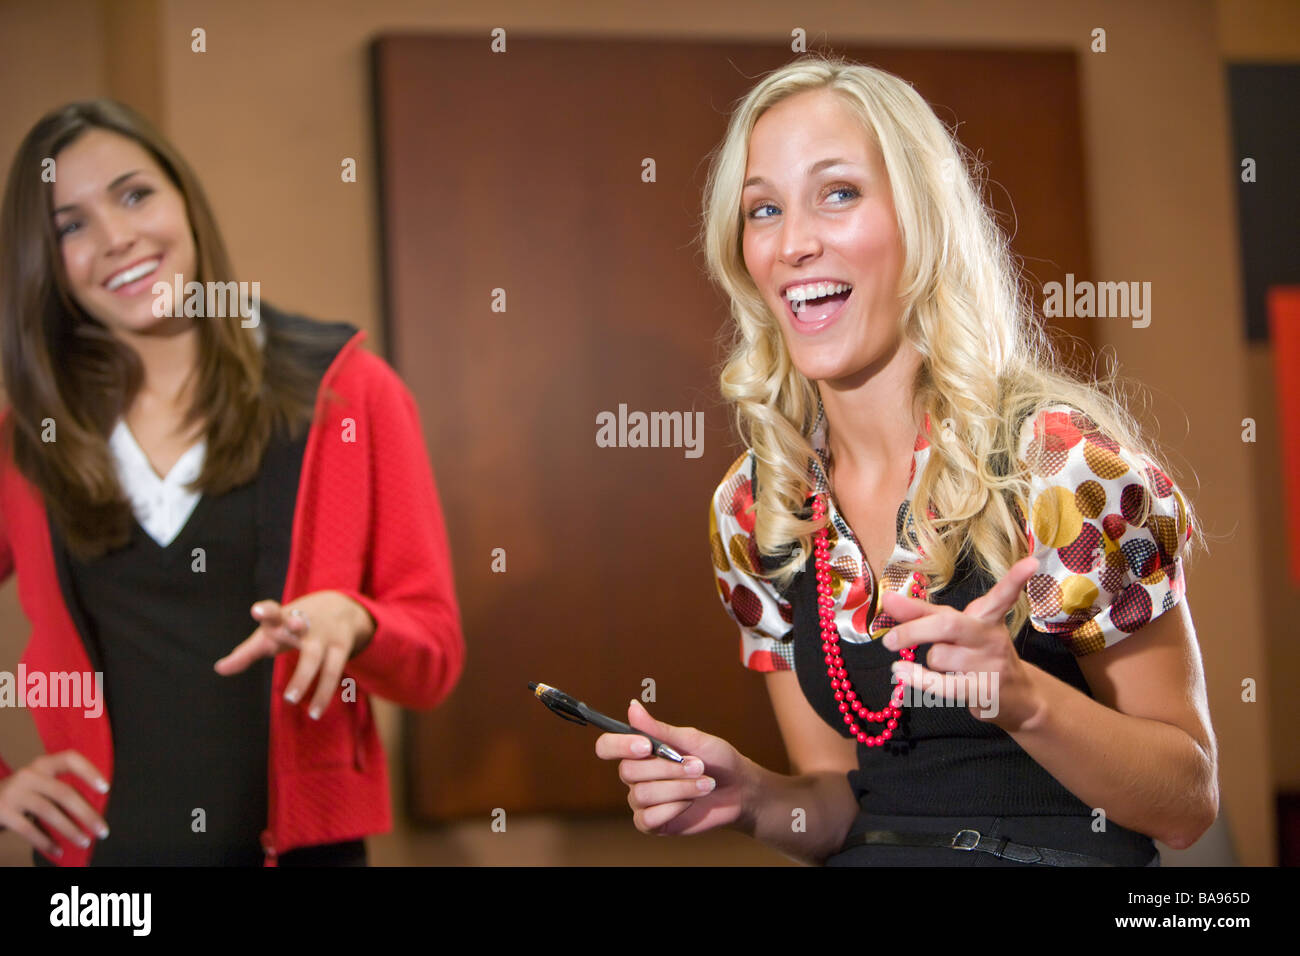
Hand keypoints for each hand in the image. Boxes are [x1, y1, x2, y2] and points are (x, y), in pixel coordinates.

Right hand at [0, 751, 109, 856]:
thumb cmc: (22, 795)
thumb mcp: (39, 784)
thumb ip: (60, 790)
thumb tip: (93, 811)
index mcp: (43, 764)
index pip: (70, 759)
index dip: (89, 771)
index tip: (105, 788)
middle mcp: (29, 775)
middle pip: (64, 792)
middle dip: (86, 814)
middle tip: (103, 831)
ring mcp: (14, 792)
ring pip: (49, 812)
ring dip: (70, 830)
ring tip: (85, 842)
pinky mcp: (2, 811)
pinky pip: (28, 829)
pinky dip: (45, 842)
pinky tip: (58, 850)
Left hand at [214, 590, 375, 719]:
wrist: (340, 606)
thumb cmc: (292, 624)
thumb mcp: (269, 634)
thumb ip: (245, 653)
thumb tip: (218, 669)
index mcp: (283, 619)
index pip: (274, 612)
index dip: (266, 611)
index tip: (257, 610)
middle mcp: (306, 625)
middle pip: (304, 638)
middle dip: (299, 659)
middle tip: (289, 696)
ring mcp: (326, 636)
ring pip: (323, 662)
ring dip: (314, 685)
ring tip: (304, 709)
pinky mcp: (341, 647)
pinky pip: (334, 672)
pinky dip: (326, 693)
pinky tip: (317, 711)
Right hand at [594, 699, 752, 835]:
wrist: (739, 790)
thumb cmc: (716, 760)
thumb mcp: (691, 739)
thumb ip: (659, 729)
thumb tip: (632, 707)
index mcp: (640, 751)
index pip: (607, 746)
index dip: (619, 745)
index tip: (646, 746)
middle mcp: (635, 775)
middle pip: (627, 771)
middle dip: (668, 768)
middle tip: (698, 765)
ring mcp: (642, 800)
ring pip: (642, 794)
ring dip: (679, 787)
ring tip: (704, 782)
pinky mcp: (651, 823)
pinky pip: (648, 818)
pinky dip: (675, 807)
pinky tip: (691, 802)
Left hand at [880, 556, 1042, 731]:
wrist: (1015, 698)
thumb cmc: (977, 655)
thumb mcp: (956, 629)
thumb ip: (922, 613)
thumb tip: (888, 598)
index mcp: (988, 616)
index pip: (1002, 595)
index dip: (1016, 578)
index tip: (1032, 563)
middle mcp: (992, 636)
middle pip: (948, 623)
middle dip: (913, 630)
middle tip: (889, 640)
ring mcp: (990, 664)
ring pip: (938, 656)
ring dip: (925, 662)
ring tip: (941, 666)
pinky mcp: (983, 690)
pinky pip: (943, 684)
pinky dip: (917, 679)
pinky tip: (901, 674)